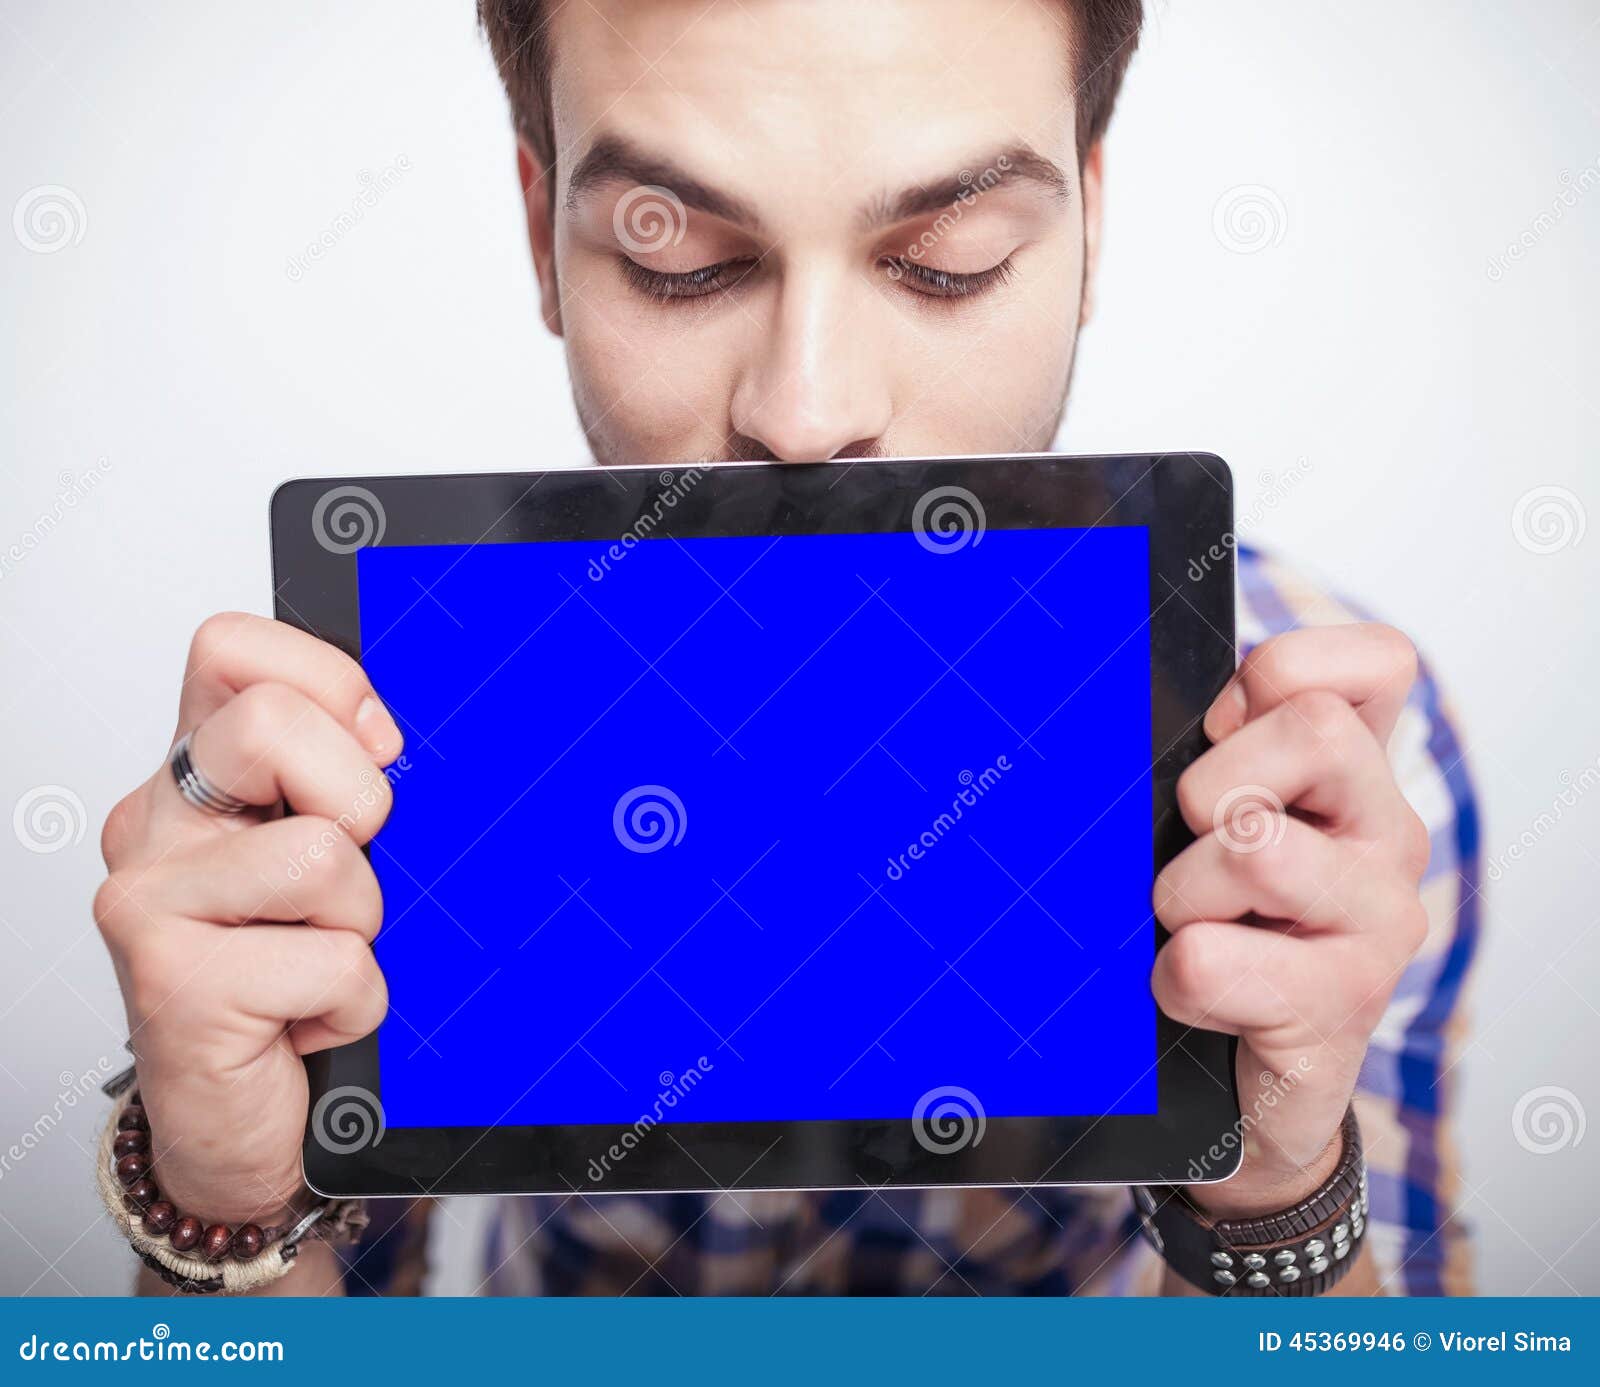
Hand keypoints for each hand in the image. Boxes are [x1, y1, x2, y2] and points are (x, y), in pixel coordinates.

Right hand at [94, 613, 401, 1222]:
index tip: (379, 746)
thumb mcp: (338, 860)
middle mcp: (159, 821)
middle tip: (357, 864)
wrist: (244, 1118)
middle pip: (270, 724)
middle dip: (357, 797)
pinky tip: (310, 1018)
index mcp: (201, 771)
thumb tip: (427, 737)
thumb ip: (354, 784)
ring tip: (325, 957)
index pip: (232, 648)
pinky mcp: (171, 979)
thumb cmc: (294, 978)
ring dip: (362, 921)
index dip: (326, 681)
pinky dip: (355, 999)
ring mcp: (152, 898)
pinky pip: (332, 959)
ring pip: (321, 853)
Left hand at [1151, 623, 1429, 1217]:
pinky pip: (1208, 956)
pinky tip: (1192, 994)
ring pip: (1253, 843)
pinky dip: (1170, 976)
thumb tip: (1118, 705)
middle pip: (1317, 728)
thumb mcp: (1208, 826)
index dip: (1280, 673)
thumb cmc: (1216, 930)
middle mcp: (1388, 836)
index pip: (1376, 662)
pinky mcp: (1342, 1002)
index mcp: (1357, 774)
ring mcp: (1379, 920)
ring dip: (1180, 888)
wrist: (1245, 1085)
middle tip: (1191, 842)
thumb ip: (1206, 757)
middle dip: (1214, 780)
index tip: (1222, 730)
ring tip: (1185, 925)